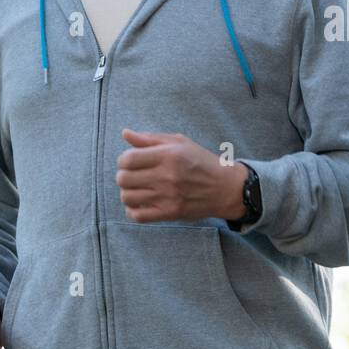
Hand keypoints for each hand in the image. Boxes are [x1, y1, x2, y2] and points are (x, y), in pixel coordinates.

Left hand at [116, 128, 246, 222]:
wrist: (225, 188)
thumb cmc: (202, 162)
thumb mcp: (180, 143)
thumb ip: (151, 139)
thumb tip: (125, 133)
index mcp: (169, 155)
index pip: (128, 159)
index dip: (123, 160)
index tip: (129, 162)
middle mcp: (167, 176)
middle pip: (123, 179)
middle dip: (124, 176)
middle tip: (133, 175)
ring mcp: (168, 197)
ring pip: (127, 197)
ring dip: (128, 192)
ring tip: (138, 189)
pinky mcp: (170, 213)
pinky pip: (137, 216)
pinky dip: (132, 210)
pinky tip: (140, 203)